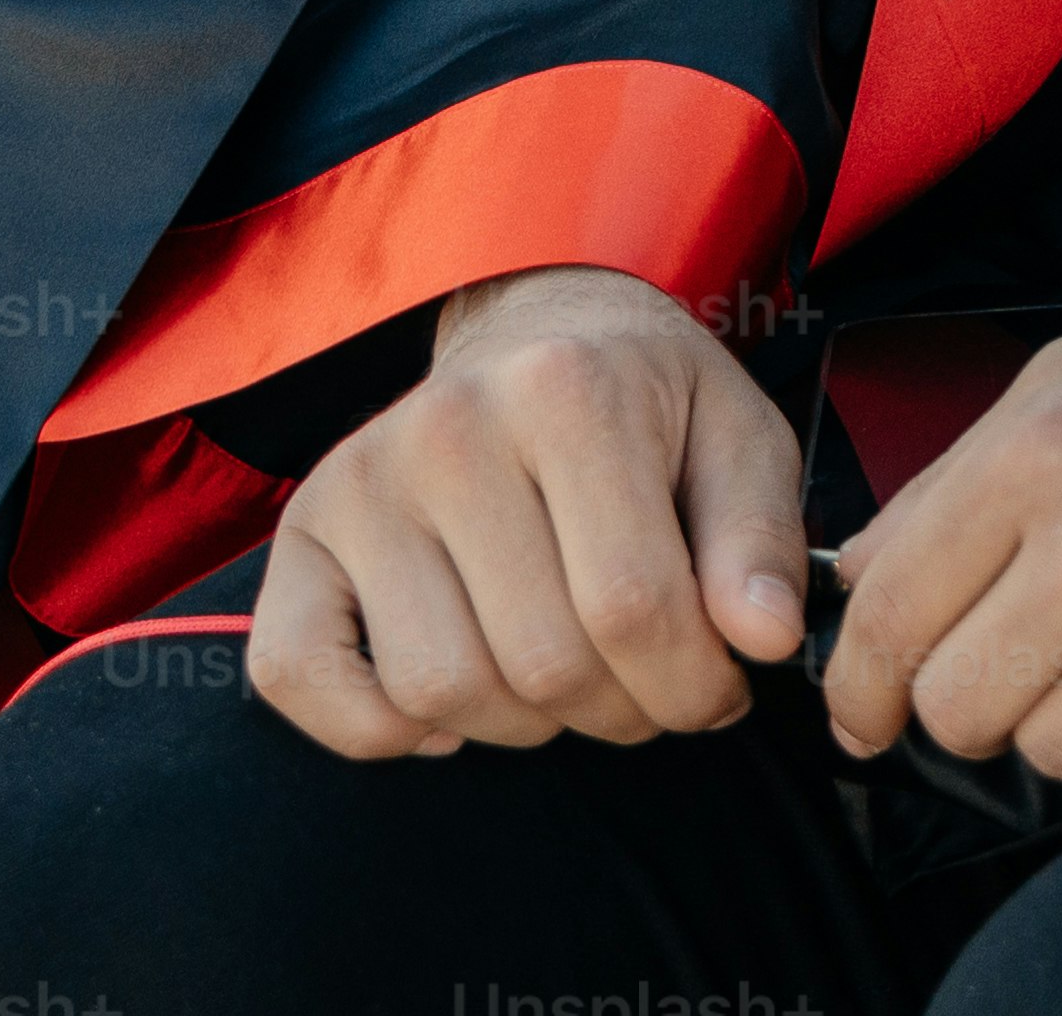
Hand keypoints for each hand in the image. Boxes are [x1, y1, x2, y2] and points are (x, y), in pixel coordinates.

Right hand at [249, 262, 814, 758]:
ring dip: (523, 726)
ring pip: (440, 689)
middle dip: (622, 711)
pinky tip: (456, 704)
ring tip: (570, 679)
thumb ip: (759, 539)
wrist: (535, 333)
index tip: (722, 688)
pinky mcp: (298, 534)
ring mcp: (360, 481)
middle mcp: (448, 428)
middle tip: (650, 684)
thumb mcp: (739, 440)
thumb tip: (763, 637)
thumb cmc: (646, 402)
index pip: (634, 605)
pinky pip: (300, 678)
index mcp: (567, 390)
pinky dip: (378, 728)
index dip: (693, 684)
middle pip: (541, 663)